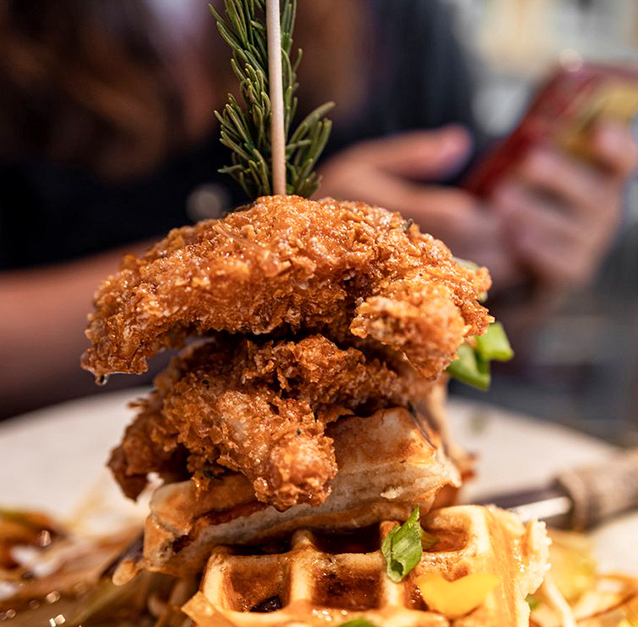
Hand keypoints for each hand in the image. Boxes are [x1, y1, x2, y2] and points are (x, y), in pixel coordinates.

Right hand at [316, 126, 521, 287]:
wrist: (291, 251)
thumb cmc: (330, 198)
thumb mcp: (364, 163)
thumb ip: (412, 155)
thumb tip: (461, 142)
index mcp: (391, 211)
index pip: (458, 216)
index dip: (489, 216)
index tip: (506, 208)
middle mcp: (395, 248)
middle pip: (466, 252)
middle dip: (499, 245)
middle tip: (519, 235)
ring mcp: (395, 278)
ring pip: (459, 281)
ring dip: (491, 271)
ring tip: (507, 258)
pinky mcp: (394, 298)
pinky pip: (442, 301)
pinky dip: (469, 292)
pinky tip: (480, 282)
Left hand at [493, 121, 637, 294]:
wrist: (518, 258)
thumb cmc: (529, 198)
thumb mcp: (531, 167)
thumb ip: (532, 144)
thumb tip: (508, 128)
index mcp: (603, 175)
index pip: (623, 159)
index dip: (616, 145)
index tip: (598, 132)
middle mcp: (605, 208)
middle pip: (595, 194)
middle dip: (560, 176)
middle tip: (528, 162)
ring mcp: (592, 242)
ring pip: (572, 229)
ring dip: (537, 212)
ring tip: (502, 199)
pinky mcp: (573, 272)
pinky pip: (560, 263)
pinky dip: (537, 250)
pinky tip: (515, 238)